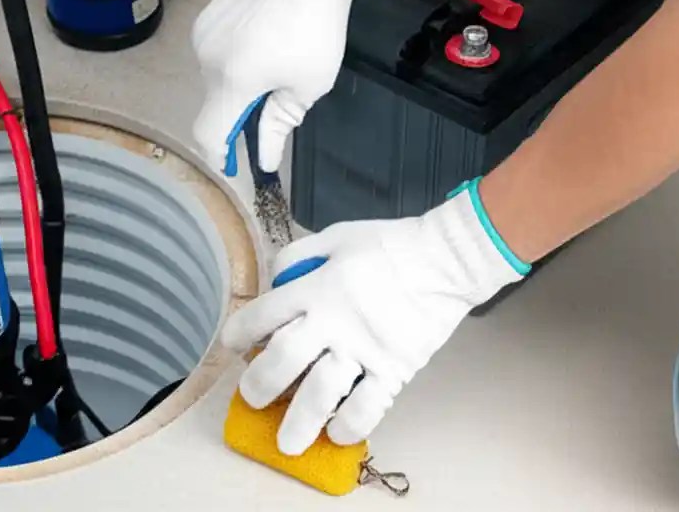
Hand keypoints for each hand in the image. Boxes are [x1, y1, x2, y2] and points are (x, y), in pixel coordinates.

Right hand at [191, 0, 367, 175]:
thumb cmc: (313, 29)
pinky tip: (261, 42)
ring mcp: (203, 38)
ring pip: (215, 78)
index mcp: (232, 85)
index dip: (221, 155)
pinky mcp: (208, 19)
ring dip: (238, 85)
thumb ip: (278, 126)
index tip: (237, 162)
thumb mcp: (306, 86)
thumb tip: (264, 157)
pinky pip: (216, 52)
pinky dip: (234, 59)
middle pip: (214, 106)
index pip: (209, 135)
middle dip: (239, 115)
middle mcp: (208, 64)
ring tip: (273, 65)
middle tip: (273, 107)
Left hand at [220, 180, 527, 454]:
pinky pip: (368, 406)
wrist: (445, 260)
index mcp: (316, 287)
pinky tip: (336, 434)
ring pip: (322, 392)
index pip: (264, 314)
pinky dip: (349, 426)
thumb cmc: (389, 245)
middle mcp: (334, 321)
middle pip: (284, 359)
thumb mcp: (335, 236)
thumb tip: (274, 280)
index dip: (240, 333)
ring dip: (299, 422)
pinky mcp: (394, 368)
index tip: (232, 346)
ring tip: (287, 443)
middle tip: (252, 399)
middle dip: (260, 385)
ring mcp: (364, 349)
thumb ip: (299, 257)